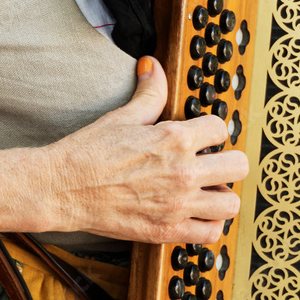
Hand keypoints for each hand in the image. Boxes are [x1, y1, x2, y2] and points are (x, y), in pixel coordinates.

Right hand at [41, 57, 248, 243]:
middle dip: (228, 162)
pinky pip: (210, 233)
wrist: (61, 189)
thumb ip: (149, 92)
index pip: (221, 128)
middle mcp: (183, 173)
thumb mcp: (122, 116)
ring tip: (206, 191)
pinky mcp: (166, 231)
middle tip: (212, 165)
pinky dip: (209, 225)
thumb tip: (153, 66)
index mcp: (175, 139)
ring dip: (222, 195)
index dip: (211, 131)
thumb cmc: (88, 152)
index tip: (202, 138)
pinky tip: (196, 214)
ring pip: (230, 204)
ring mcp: (177, 205)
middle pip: (238, 166)